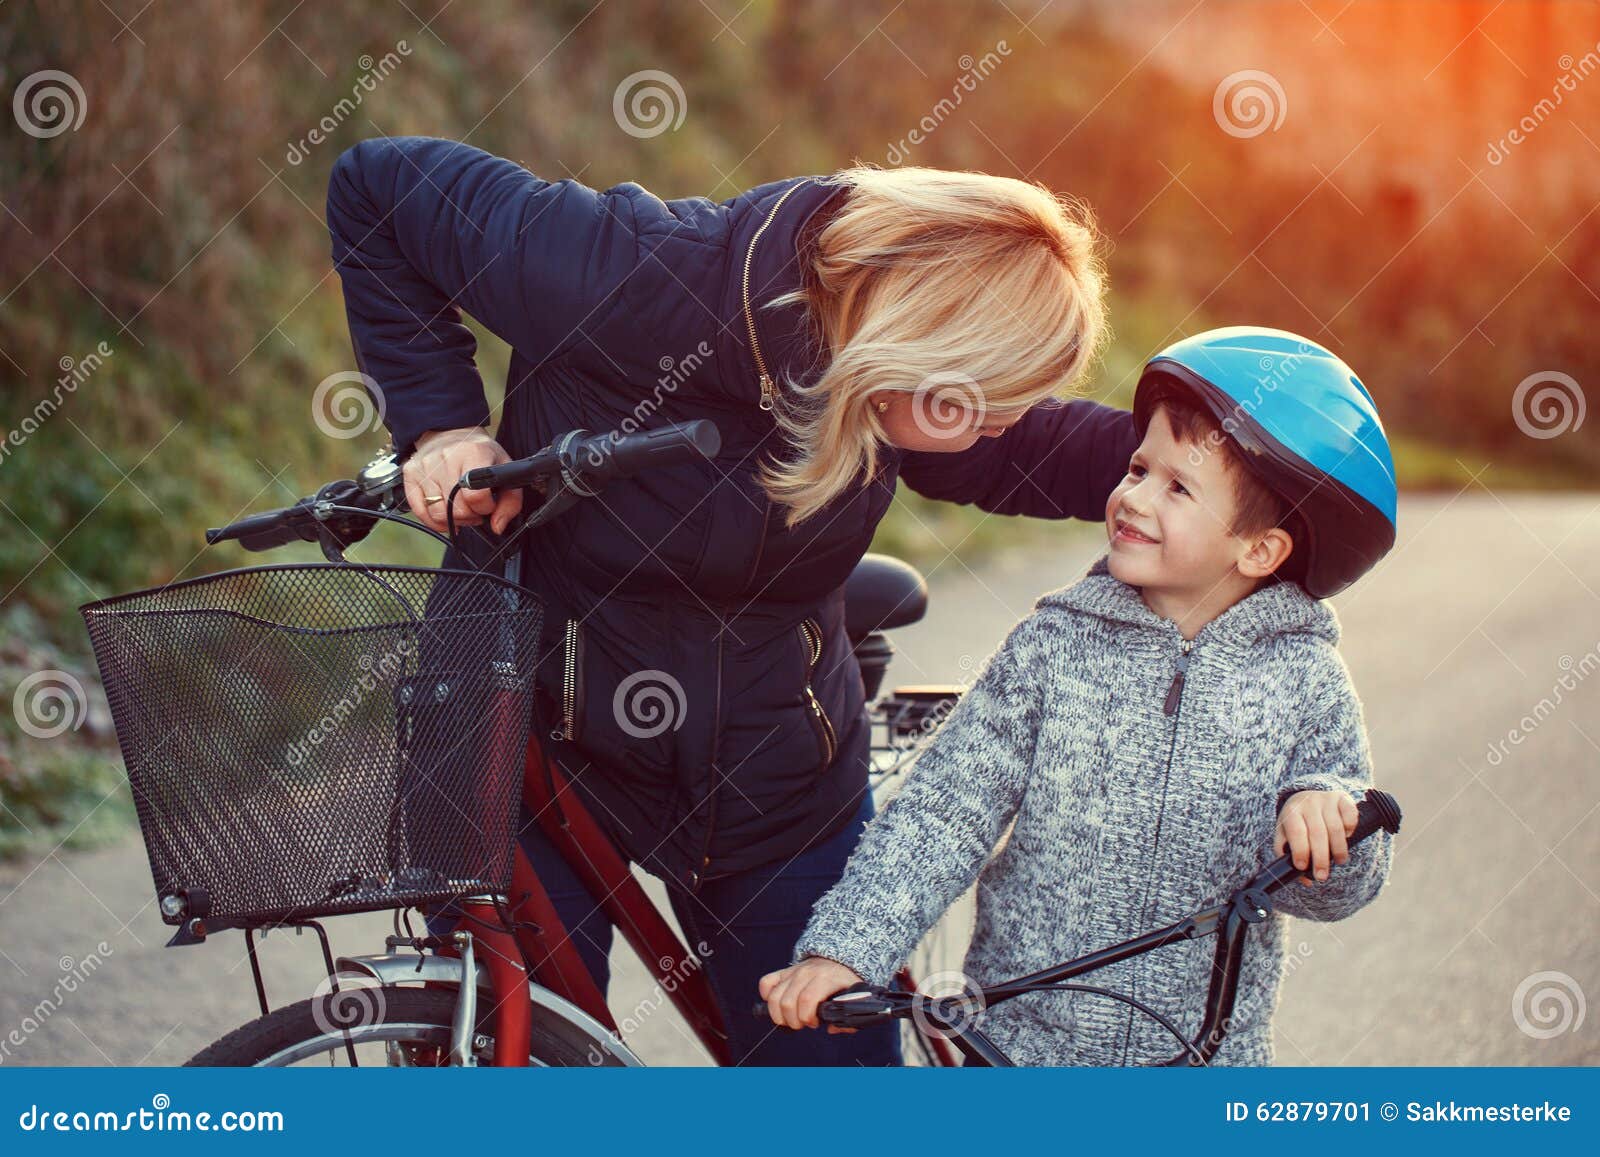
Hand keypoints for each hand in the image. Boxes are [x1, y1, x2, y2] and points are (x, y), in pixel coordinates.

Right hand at [404, 427, 523, 535]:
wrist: (450, 432)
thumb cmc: (479, 453)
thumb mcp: (504, 468)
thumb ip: (510, 501)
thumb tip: (497, 526)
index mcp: (473, 453)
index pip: (476, 496)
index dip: (485, 508)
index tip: (488, 504)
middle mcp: (446, 458)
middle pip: (457, 508)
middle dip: (470, 516)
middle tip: (475, 509)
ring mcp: (425, 466)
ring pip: (438, 513)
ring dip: (453, 519)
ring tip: (461, 509)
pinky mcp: (411, 474)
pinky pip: (420, 511)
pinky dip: (434, 521)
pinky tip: (445, 515)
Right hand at [758, 956, 863, 1032]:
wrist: (838, 960)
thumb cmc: (845, 983)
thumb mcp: (854, 998)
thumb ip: (847, 1018)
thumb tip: (832, 1028)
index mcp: (826, 978)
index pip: (807, 999)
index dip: (807, 1017)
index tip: (815, 1023)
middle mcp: (807, 972)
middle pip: (788, 1002)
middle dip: (793, 1021)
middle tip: (803, 1023)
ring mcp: (794, 971)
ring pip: (774, 996)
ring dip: (779, 1015)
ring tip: (792, 1018)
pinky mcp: (784, 972)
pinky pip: (766, 983)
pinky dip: (767, 997)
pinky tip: (779, 1005)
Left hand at [1274, 789, 1358, 886]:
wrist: (1306, 799)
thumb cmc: (1296, 824)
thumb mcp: (1285, 837)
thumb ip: (1289, 858)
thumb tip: (1306, 881)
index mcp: (1291, 812)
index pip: (1296, 832)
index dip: (1300, 850)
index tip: (1302, 867)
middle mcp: (1308, 803)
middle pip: (1317, 833)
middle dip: (1321, 858)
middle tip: (1322, 876)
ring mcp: (1326, 799)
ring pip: (1335, 827)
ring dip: (1339, 848)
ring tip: (1339, 861)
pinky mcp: (1342, 798)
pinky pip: (1350, 815)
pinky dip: (1350, 829)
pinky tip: (1347, 837)